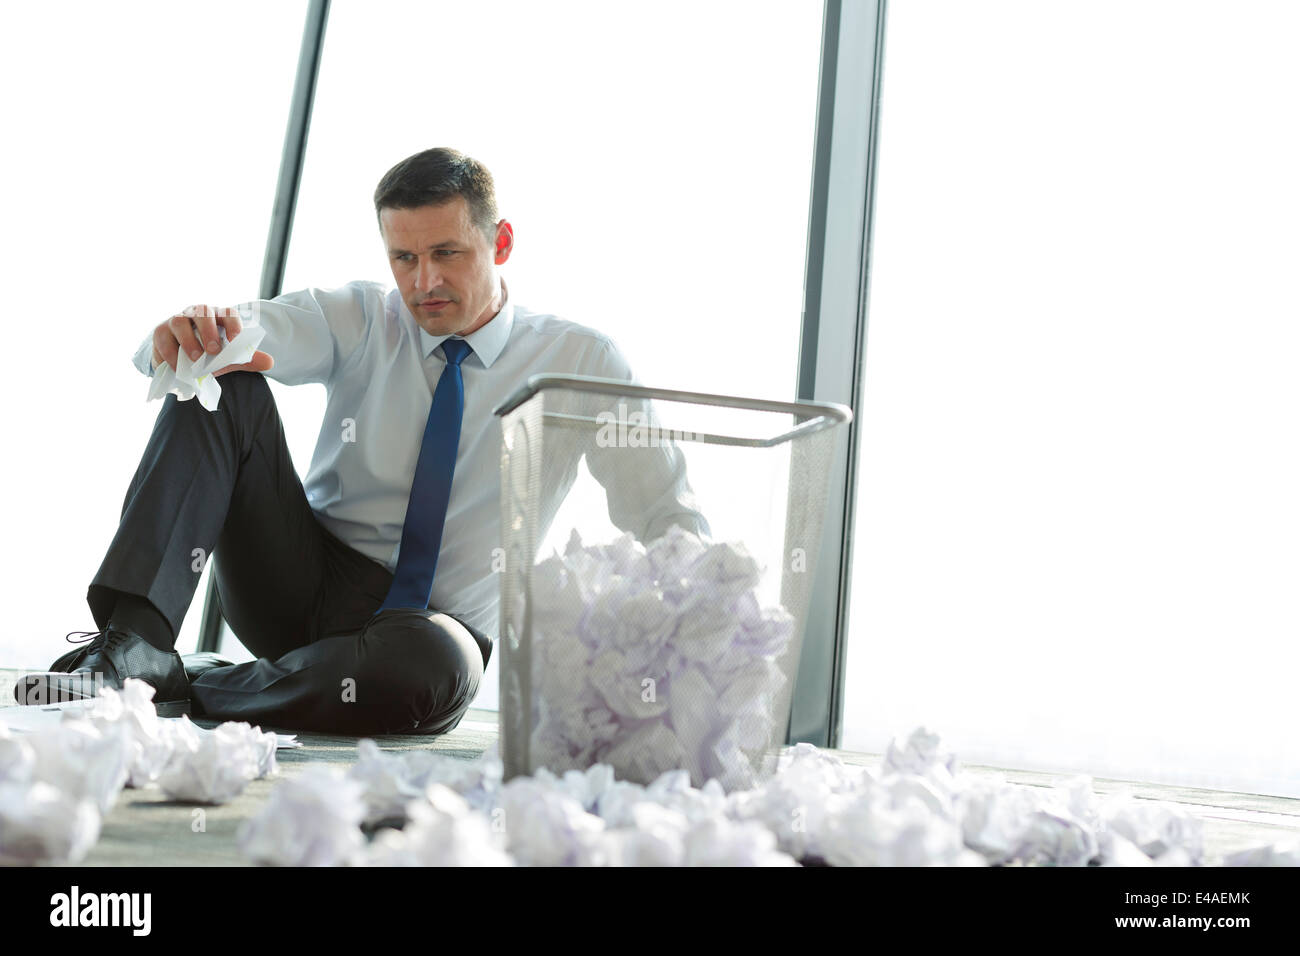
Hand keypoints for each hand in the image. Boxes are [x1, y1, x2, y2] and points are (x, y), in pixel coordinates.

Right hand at [151, 304, 273, 375]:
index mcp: (218, 317)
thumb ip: (247, 359)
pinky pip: (162, 339)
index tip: (235, 341)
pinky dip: (170, 353)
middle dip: (209, 330)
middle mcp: (196, 314)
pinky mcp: (160, 332)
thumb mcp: (229, 358)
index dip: (233, 325)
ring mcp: (176, 320)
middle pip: (202, 312)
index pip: (229, 314)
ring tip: (195, 359)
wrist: (182, 360)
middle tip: (214, 351)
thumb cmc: (208, 354)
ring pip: (179, 321)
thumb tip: (270, 362)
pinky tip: (178, 367)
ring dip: (188, 340)